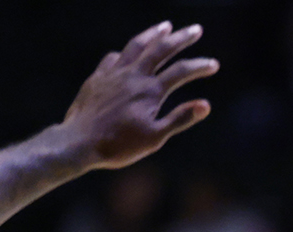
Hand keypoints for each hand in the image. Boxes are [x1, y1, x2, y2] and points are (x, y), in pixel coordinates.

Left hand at [60, 22, 218, 170]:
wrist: (79, 142)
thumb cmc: (119, 145)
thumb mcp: (155, 138)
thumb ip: (180, 118)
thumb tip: (206, 105)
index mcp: (150, 91)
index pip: (181, 72)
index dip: (199, 66)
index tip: (213, 64)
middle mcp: (133, 76)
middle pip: (161, 49)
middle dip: (181, 38)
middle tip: (195, 29)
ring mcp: (114, 74)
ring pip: (136, 46)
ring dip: (153, 34)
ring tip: (165, 26)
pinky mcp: (98, 78)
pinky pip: (113, 58)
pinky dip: (125, 53)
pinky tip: (127, 54)